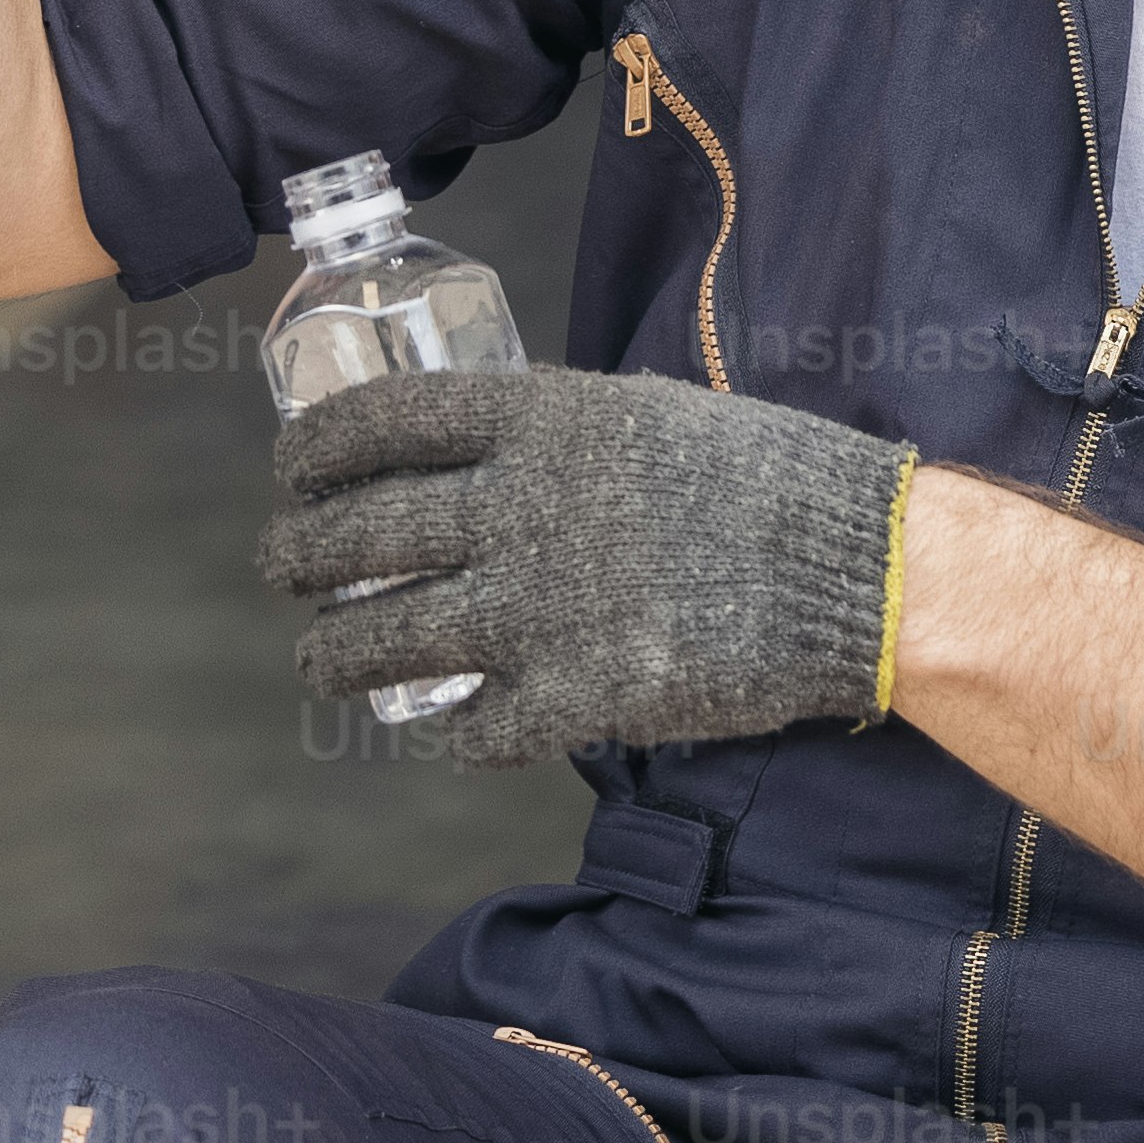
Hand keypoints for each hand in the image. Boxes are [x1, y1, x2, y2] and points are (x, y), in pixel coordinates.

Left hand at [261, 362, 912, 764]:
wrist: (861, 568)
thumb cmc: (769, 478)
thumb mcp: (651, 414)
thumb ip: (561, 436)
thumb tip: (489, 453)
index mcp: (543, 422)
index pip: (386, 424)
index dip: (320, 449)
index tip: (291, 467)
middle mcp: (522, 508)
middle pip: (364, 532)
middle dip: (302, 553)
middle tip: (281, 564)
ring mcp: (543, 608)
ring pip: (391, 637)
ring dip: (337, 651)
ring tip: (318, 656)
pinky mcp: (578, 696)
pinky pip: (476, 725)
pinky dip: (449, 728)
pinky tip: (442, 724)